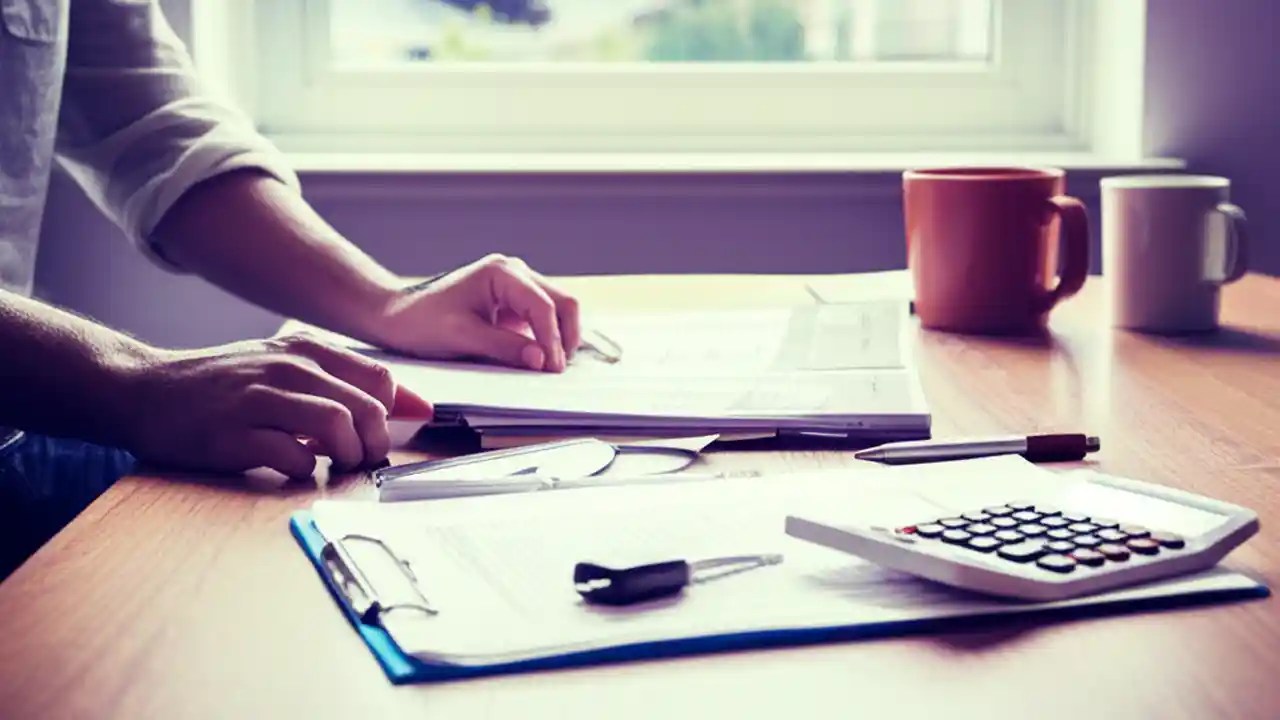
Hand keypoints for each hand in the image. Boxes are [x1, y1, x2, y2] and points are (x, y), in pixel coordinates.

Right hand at [117, 334, 432, 478]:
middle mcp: (288, 368)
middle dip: (375, 444)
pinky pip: (294, 457)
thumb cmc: (223, 386)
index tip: (380, 435)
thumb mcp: (284, 368)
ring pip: (338, 427)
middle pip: (368, 408)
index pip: (381, 380)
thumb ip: (342, 383)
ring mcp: (260, 399)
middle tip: (359, 460)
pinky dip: (304, 471)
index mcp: (306, 350)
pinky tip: (291, 468)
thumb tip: (414, 405)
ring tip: (333, 466)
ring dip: (346, 457)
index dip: (392, 414)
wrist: (144, 390)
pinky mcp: (234, 434)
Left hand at [371, 254, 580, 372]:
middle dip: (564, 337)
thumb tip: (542, 360)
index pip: (543, 306)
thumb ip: (504, 346)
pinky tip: (540, 360)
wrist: (397, 316)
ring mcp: (517, 286)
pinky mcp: (514, 303)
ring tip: (550, 368)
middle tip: (556, 371)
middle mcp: (515, 273)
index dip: (552, 339)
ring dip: (558, 338)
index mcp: (502, 272)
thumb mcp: (462, 337)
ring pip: (557, 310)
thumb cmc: (422, 321)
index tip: (552, 370)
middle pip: (561, 302)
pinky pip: (542, 319)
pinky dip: (547, 339)